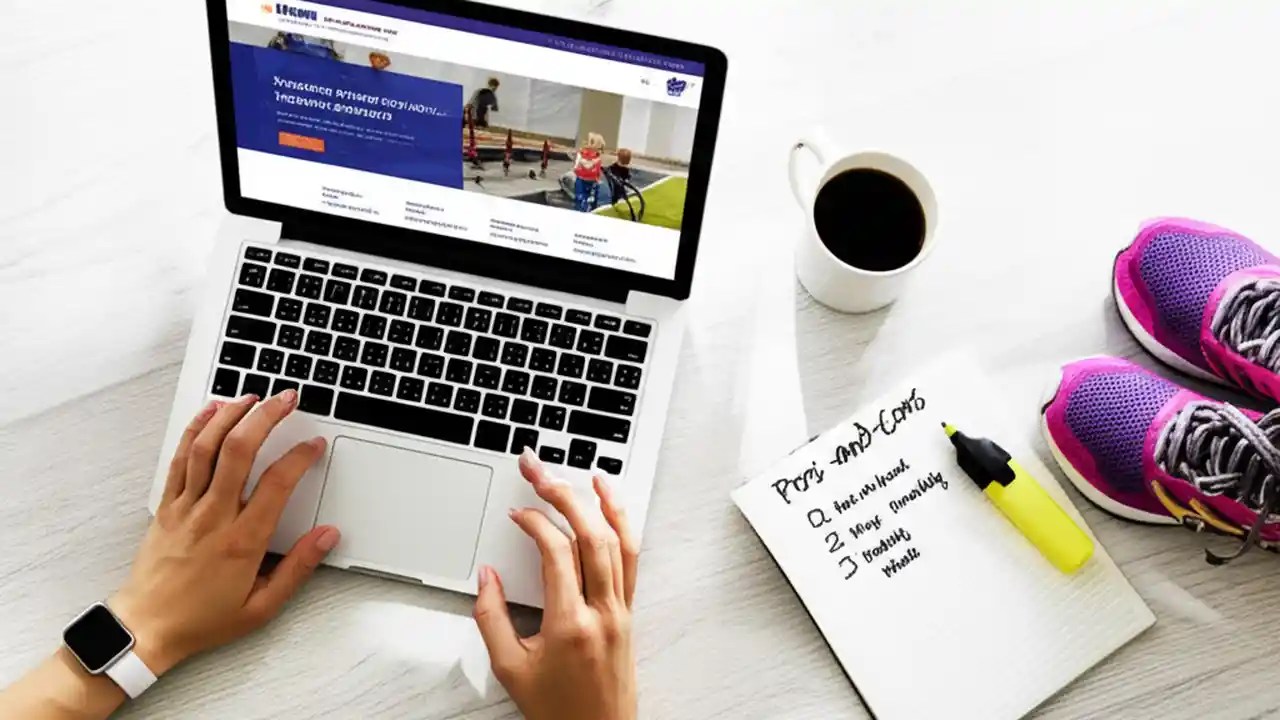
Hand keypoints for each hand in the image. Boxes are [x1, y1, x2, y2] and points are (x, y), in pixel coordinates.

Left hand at [109, 391, 339, 674]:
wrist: (147, 628)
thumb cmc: (202, 619)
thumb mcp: (263, 606)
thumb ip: (299, 568)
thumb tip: (327, 537)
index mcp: (242, 541)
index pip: (277, 483)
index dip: (300, 457)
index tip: (314, 445)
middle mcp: (214, 516)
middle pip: (239, 450)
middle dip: (266, 417)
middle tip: (285, 399)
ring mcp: (186, 508)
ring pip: (207, 447)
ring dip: (230, 415)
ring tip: (251, 397)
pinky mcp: (166, 506)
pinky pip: (180, 459)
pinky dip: (195, 429)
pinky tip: (209, 413)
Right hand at [474, 450, 638, 719]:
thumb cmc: (557, 711)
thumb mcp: (509, 669)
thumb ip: (491, 619)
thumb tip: (487, 576)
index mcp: (571, 625)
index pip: (557, 554)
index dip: (535, 524)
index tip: (517, 512)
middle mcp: (604, 613)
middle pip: (591, 537)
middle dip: (564, 495)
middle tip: (541, 470)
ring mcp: (622, 611)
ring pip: (619, 543)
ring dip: (603, 504)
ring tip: (588, 475)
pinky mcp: (629, 614)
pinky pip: (632, 561)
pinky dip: (623, 528)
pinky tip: (613, 511)